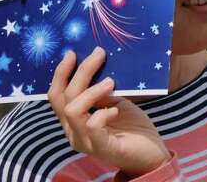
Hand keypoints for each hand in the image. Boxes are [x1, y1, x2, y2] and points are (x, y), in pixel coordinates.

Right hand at [48, 48, 171, 177]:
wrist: (150, 153)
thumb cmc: (131, 126)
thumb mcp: (115, 101)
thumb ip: (103, 90)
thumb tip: (97, 64)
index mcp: (74, 119)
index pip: (56, 95)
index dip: (61, 73)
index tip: (72, 52)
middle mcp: (73, 131)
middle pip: (64, 98)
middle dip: (80, 72)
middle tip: (99, 54)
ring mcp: (86, 141)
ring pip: (73, 111)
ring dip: (91, 91)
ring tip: (110, 81)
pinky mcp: (103, 149)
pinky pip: (93, 128)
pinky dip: (102, 113)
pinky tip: (116, 109)